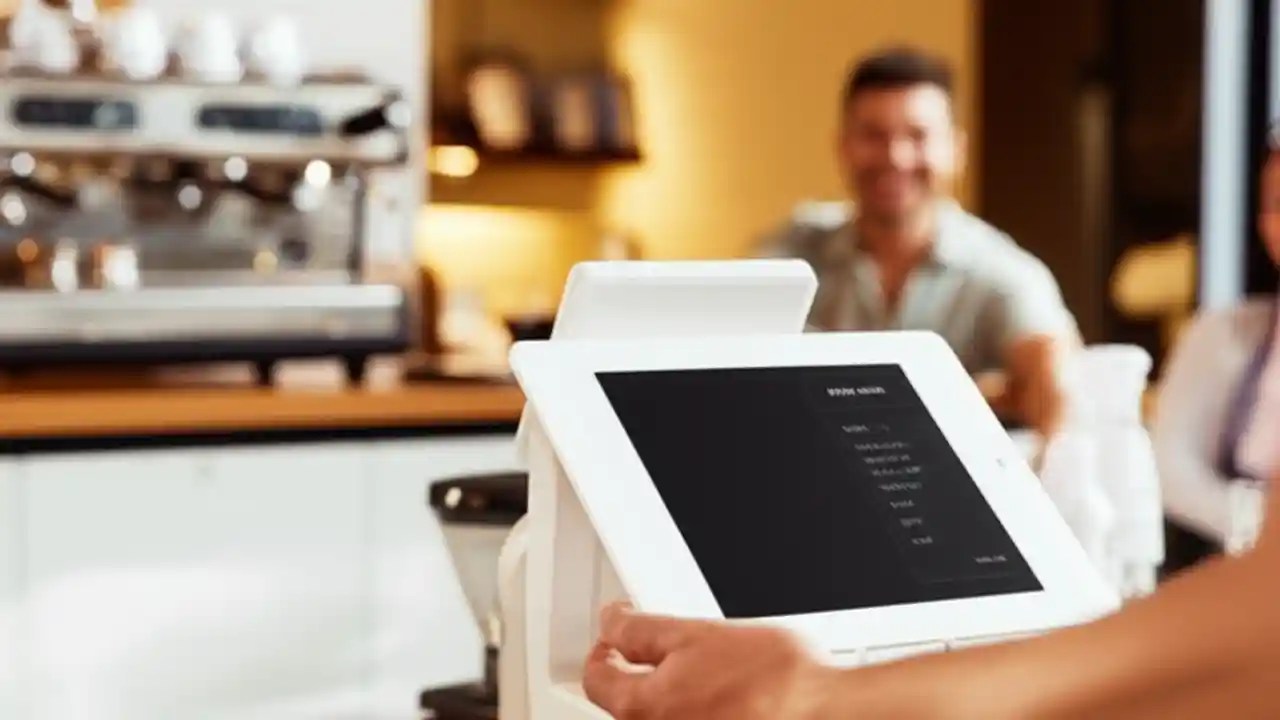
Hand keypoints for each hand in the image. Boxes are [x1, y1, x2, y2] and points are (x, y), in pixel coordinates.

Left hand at [583, 603, 833, 719]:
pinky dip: (703, 707)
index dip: (606, 644)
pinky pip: (696, 719)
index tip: (618, 631)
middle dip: (643, 668)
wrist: (824, 712)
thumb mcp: (697, 633)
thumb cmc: (773, 680)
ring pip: (665, 713)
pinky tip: (732, 693)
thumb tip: (612, 622)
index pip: (597, 677)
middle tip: (670, 644)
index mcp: (642, 708)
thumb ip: (641, 629)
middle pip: (629, 700)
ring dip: (678, 689)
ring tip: (714, 668)